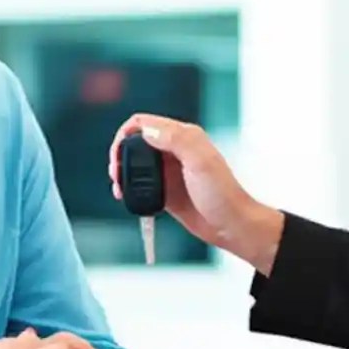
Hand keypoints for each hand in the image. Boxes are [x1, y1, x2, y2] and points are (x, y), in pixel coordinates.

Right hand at [108, 113, 284, 273]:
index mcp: (183, 137)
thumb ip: (175, 139)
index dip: (126, 133)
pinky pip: (141, 184)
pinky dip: (130, 187)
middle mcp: (175, 151)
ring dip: (123, 171)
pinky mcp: (167, 191)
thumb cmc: (223, 194)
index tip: (118, 151)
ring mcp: (170, 171)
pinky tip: (127, 195)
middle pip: (136, 143)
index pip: (144, 123)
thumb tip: (146, 128)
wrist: (232, 225)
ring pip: (136, 164)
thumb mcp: (200, 161)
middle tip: (116, 172)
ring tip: (118, 185)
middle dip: (120, 154)